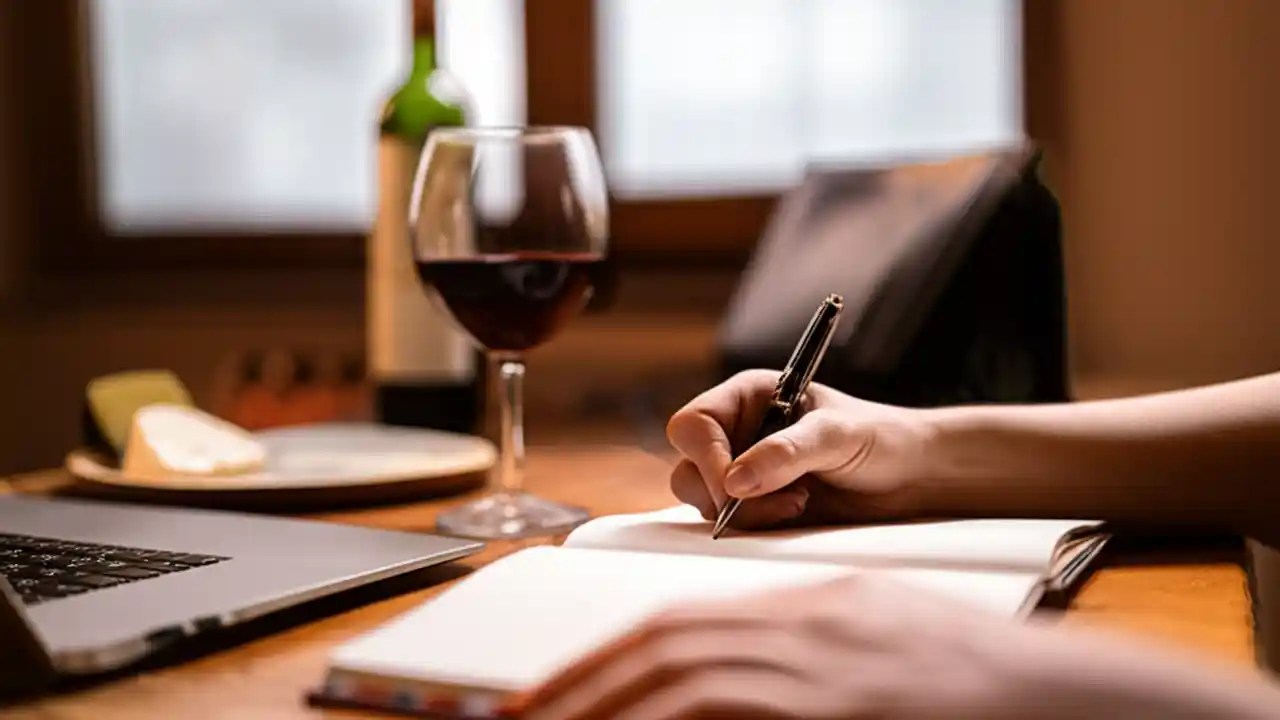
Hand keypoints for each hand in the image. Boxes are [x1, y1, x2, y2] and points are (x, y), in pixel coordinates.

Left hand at [524, 574, 1279, 719]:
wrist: (1071, 697)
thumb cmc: (977, 687)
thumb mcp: (874, 660)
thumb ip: (799, 673)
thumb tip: (707, 696)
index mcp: (810, 608)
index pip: (680, 625)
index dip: (604, 663)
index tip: (548, 699)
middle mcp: (809, 624)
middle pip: (665, 644)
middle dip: (580, 686)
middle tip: (511, 719)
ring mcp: (829, 664)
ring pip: (684, 675)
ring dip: (603, 707)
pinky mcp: (845, 701)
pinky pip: (730, 706)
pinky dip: (668, 715)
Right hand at [666, 370, 937, 529]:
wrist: (911, 478)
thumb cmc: (880, 438)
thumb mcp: (837, 435)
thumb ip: (786, 452)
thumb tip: (735, 481)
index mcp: (748, 397)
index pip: (694, 424)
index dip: (705, 456)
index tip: (733, 486)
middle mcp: (737, 432)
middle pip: (688, 467)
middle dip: (725, 494)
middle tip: (782, 498)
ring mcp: (744, 472)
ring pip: (704, 502)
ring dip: (748, 513)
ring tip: (799, 502)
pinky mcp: (756, 507)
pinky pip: (732, 525)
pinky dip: (759, 526)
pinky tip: (799, 512)